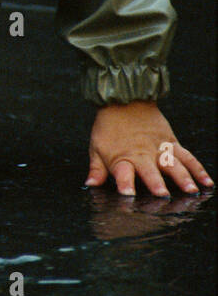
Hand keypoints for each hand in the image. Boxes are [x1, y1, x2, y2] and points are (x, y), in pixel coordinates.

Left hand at [85, 100, 212, 196]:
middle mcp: (142, 155)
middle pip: (149, 170)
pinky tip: (208, 182)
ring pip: (173, 164)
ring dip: (182, 177)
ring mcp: (159, 149)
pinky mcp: (172, 143)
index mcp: (122, 158)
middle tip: (162, 195)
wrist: (124, 101)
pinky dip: (199, 169)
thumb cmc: (109, 127)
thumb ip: (96, 169)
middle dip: (155, 182)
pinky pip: (188, 157)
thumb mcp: (97, 148)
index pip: (122, 173)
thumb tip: (89, 185)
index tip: (128, 194)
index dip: (124, 183)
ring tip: (191, 191)